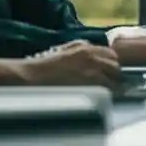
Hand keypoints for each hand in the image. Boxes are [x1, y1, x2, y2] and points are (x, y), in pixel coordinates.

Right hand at [0, 40, 130, 89]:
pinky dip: (110, 93)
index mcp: (83, 46)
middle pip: (115, 63)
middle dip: (113, 73)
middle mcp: (91, 53)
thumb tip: (92, 63)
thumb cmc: (40, 71)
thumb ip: (79, 55)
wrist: (29, 77)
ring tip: (106, 93)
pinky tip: (103, 99)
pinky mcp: (92, 80)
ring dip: (113, 83)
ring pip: (115, 74)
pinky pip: (111, 87)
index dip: (109, 65)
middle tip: (109, 84)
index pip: (109, 53)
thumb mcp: (61, 54)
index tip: (108, 73)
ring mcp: (93, 66)